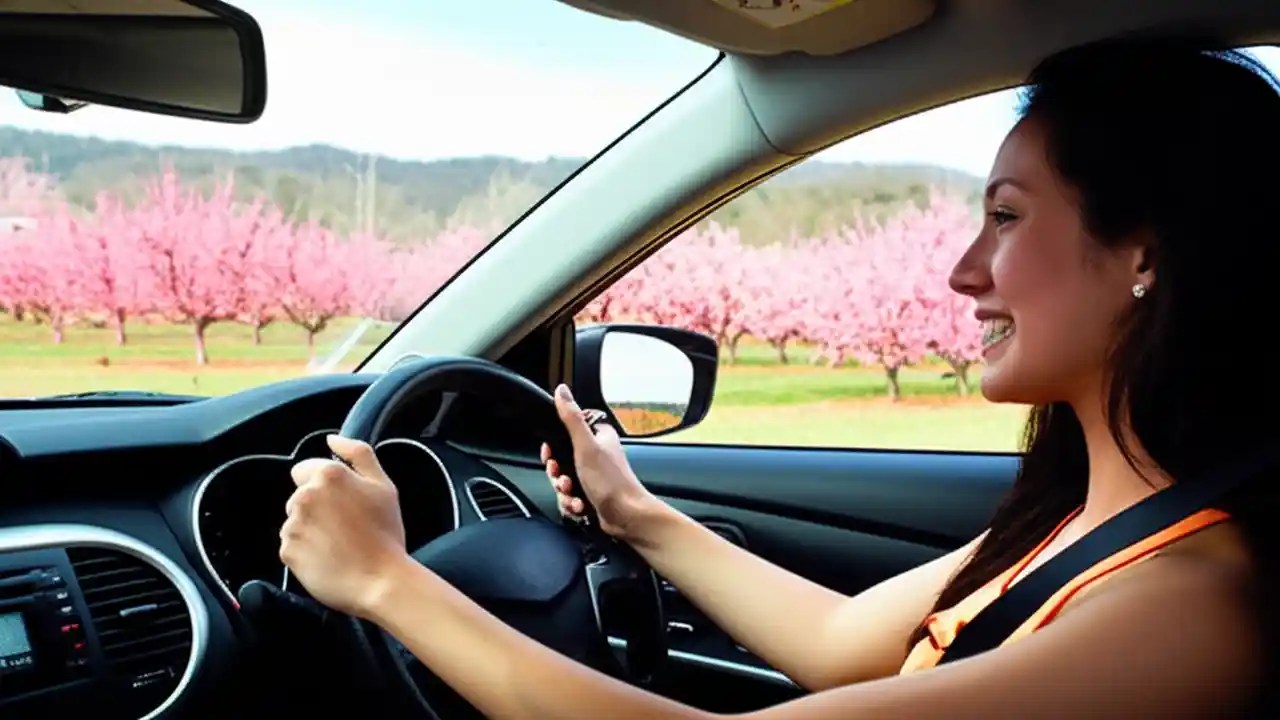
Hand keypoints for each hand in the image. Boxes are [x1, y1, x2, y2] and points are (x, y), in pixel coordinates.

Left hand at [280, 435, 409, 617]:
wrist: (381, 582)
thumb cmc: (386, 535)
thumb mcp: (384, 486)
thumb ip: (358, 453)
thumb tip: (331, 439)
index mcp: (328, 476)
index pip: (306, 469)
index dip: (327, 485)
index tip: (344, 503)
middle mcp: (304, 497)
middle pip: (300, 496)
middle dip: (317, 507)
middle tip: (345, 526)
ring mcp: (293, 525)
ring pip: (295, 521)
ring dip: (311, 529)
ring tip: (338, 544)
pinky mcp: (287, 552)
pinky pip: (291, 545)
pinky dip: (305, 551)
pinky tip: (327, 558)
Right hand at [541, 384, 659, 540]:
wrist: (626, 517)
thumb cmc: (612, 483)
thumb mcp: (586, 446)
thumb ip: (571, 418)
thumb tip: (562, 391)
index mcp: (598, 436)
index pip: (566, 432)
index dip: (553, 446)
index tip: (551, 455)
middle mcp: (596, 454)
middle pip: (560, 460)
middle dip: (557, 475)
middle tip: (564, 479)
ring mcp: (593, 475)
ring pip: (563, 480)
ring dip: (564, 492)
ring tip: (574, 496)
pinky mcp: (591, 494)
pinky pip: (569, 496)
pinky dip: (571, 504)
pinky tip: (580, 506)